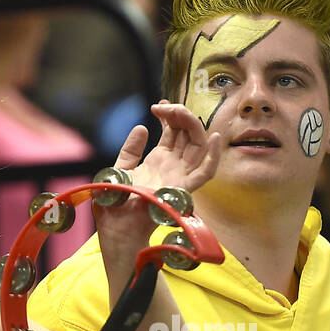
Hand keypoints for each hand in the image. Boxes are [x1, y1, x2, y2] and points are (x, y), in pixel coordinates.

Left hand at [95, 103, 221, 279]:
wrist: (115, 225)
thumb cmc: (116, 203)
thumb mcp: (120, 169)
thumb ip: (131, 149)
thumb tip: (142, 128)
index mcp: (160, 162)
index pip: (174, 133)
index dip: (171, 115)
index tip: (160, 105)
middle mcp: (174, 167)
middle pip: (187, 134)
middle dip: (180, 115)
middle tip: (165, 107)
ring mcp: (180, 177)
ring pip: (198, 145)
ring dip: (191, 125)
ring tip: (177, 113)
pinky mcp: (184, 189)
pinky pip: (206, 172)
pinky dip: (214, 155)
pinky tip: (214, 136)